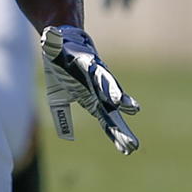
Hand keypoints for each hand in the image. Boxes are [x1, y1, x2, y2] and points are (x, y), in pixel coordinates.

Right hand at [40, 25, 138, 154]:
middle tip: (133, 145)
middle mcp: (97, 88)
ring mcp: (93, 72)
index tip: (128, 150)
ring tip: (125, 105)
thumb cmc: (62, 70)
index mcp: (91, 99)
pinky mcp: (85, 57)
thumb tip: (66, 138)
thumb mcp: (58, 99)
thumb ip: (63, 117)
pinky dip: (91, 65)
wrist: (59, 41)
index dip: (117, 135)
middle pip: (111, 110)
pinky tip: (95, 67)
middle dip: (121, 127)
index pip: (108, 121)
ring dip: (114, 92)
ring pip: (106, 84)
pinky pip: (89, 63)